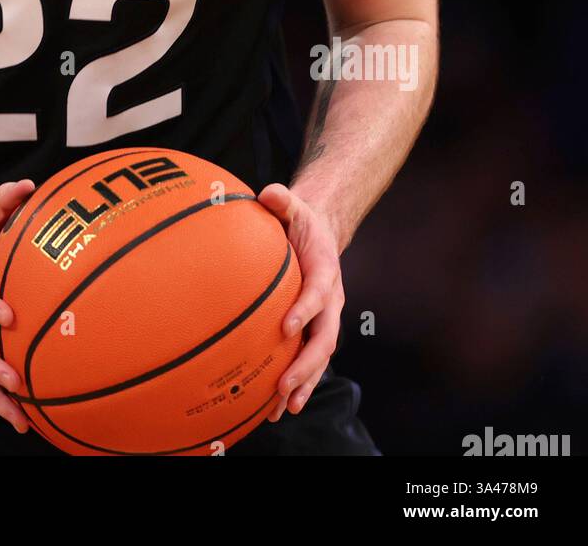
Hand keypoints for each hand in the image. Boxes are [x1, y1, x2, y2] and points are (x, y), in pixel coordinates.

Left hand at [256, 183, 343, 422]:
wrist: (318, 232)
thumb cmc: (299, 220)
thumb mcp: (292, 204)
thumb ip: (282, 199)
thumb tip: (268, 193)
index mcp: (326, 270)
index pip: (319, 292)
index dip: (305, 310)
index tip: (286, 328)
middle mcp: (330, 300)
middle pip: (325, 337)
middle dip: (306, 363)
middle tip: (284, 384)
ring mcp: (325, 318)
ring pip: (320, 356)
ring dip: (304, 382)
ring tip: (284, 407)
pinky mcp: (314, 329)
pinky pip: (308, 360)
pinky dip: (297, 383)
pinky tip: (276, 407)